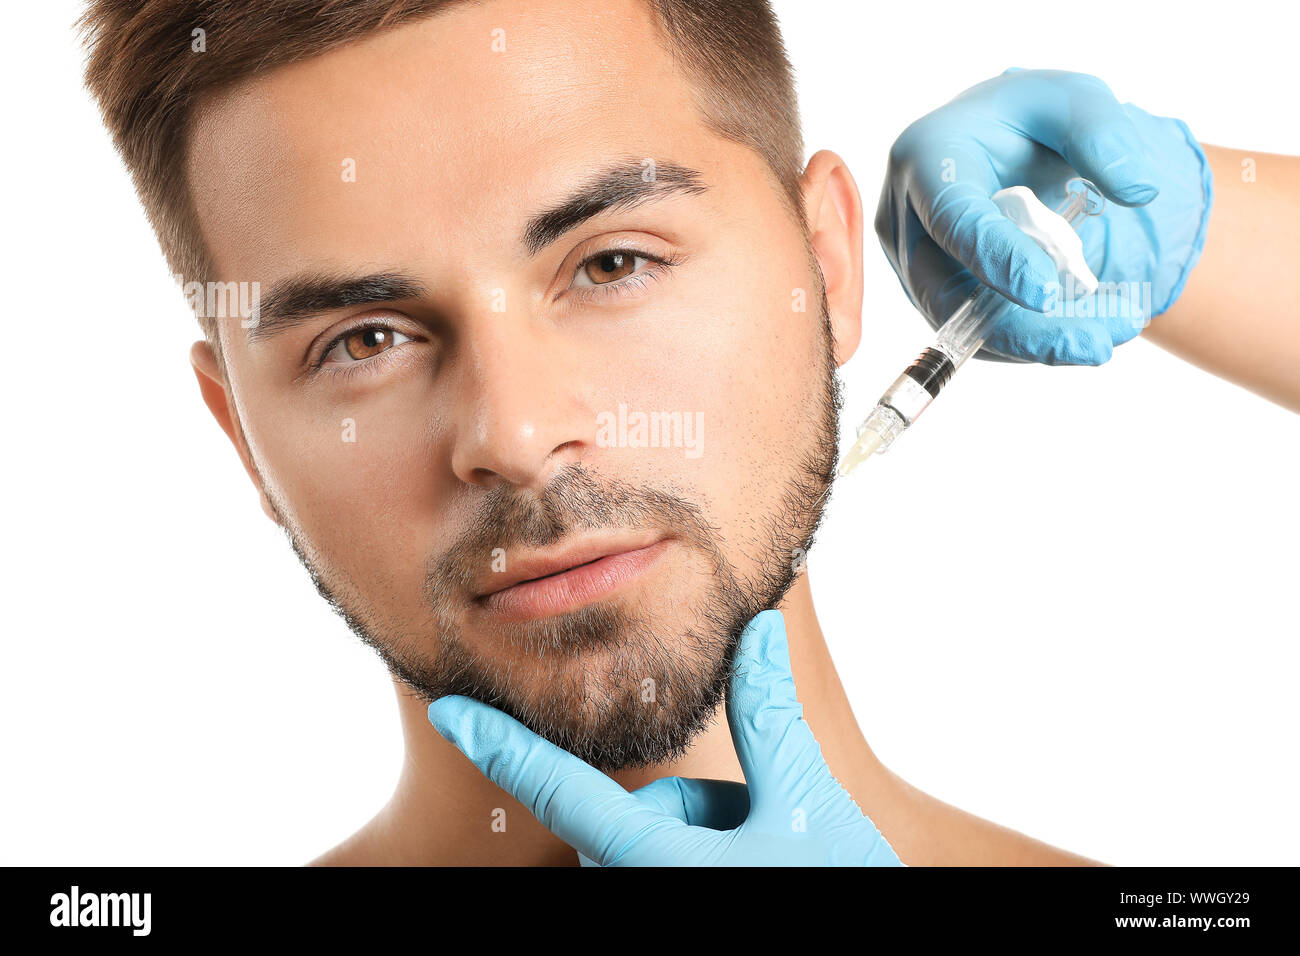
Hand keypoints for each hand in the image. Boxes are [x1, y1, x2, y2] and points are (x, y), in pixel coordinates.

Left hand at [427, 609, 902, 865]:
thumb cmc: (840, 893)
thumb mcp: (810, 810)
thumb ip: (771, 721)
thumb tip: (758, 630)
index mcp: (661, 864)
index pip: (561, 789)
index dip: (501, 745)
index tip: (448, 712)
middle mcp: (640, 893)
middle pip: (634, 819)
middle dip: (694, 808)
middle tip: (770, 831)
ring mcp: (650, 909)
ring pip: (654, 847)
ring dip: (704, 838)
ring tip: (774, 859)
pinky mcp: (668, 916)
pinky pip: (665, 870)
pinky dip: (708, 859)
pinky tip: (763, 870)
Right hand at [875, 68, 1212, 364]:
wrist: (1001, 140)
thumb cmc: (1030, 117)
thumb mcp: (1073, 100)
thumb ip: (1103, 133)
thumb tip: (1141, 189)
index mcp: (926, 154)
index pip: (952, 217)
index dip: (995, 258)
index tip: (1046, 294)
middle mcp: (905, 216)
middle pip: (946, 290)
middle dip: (1019, 329)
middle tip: (1095, 346)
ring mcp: (913, 262)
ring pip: (961, 322)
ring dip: (1035, 342)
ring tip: (1108, 338)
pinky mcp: (932, 292)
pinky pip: (975, 329)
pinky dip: (1031, 339)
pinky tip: (1084, 332)